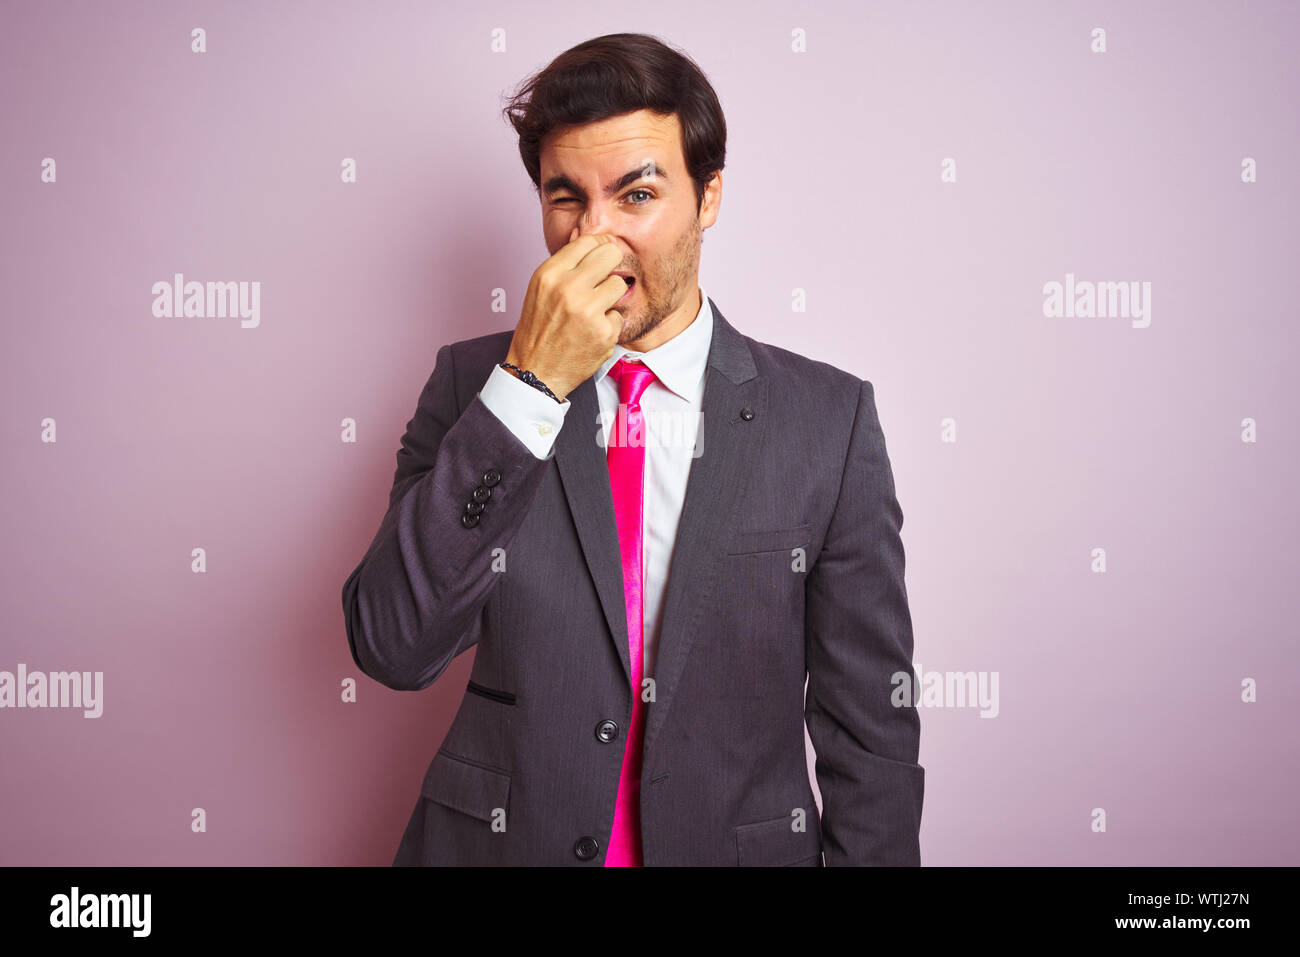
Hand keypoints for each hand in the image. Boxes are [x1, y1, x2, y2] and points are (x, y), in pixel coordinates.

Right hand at [503, 228, 627, 400]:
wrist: (535, 371)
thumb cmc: (538, 329)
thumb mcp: (541, 288)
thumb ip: (566, 265)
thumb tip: (591, 237)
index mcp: (550, 274)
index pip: (588, 241)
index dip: (599, 246)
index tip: (601, 255)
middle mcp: (568, 288)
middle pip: (610, 254)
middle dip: (610, 265)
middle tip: (603, 280)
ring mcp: (588, 311)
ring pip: (619, 284)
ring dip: (610, 297)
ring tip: (593, 310)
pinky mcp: (603, 332)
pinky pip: (618, 315)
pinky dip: (609, 325)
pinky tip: (591, 333)